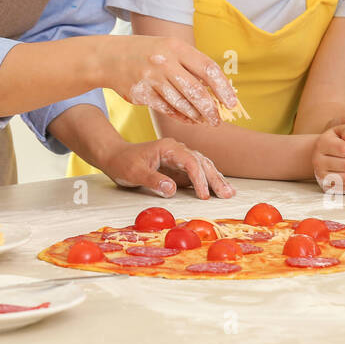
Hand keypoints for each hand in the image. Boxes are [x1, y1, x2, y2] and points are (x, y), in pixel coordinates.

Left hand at [100, 137, 235, 199]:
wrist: (115, 156)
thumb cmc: (123, 163)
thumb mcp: (134, 173)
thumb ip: (153, 180)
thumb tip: (171, 189)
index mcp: (168, 147)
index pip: (190, 161)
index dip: (199, 179)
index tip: (203, 196)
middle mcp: (177, 150)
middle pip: (201, 162)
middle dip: (215, 178)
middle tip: (227, 194)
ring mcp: (179, 158)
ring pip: (203, 166)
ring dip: (215, 179)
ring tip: (229, 192)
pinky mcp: (178, 167)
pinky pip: (197, 173)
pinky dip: (208, 180)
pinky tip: (219, 188)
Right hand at [106, 36, 238, 126]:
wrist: (108, 57)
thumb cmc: (146, 52)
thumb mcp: (169, 49)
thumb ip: (191, 65)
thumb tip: (218, 88)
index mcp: (176, 47)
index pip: (208, 69)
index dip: (223, 88)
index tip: (232, 103)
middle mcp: (165, 61)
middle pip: (196, 91)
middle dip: (211, 109)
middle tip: (218, 120)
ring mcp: (152, 78)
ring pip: (182, 103)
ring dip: (196, 115)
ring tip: (205, 121)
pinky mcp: (141, 93)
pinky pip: (166, 109)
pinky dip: (180, 116)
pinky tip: (188, 119)